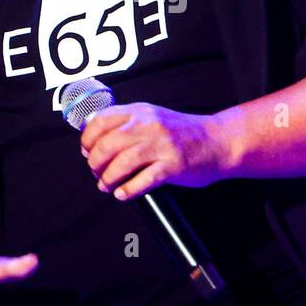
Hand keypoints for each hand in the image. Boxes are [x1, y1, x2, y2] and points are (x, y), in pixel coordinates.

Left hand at [79, 102, 231, 201]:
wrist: (218, 141)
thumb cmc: (183, 133)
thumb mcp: (152, 117)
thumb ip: (126, 122)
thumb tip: (92, 130)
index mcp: (140, 112)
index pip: (101, 121)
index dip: (88, 140)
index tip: (87, 152)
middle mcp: (149, 125)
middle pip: (107, 144)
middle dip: (95, 163)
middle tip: (97, 173)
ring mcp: (161, 145)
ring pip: (121, 163)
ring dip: (108, 179)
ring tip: (106, 186)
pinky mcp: (172, 166)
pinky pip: (142, 181)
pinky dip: (127, 190)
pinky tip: (122, 194)